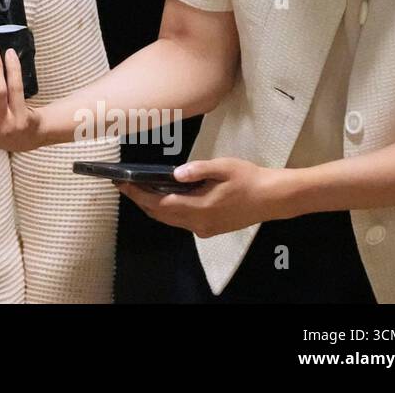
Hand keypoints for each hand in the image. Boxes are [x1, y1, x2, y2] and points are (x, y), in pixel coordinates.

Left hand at [116, 158, 290, 237]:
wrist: (273, 198)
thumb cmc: (248, 178)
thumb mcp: (224, 167)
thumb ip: (198, 169)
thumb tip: (175, 173)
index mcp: (200, 208)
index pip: (159, 204)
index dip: (137, 195)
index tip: (121, 184)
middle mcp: (198, 223)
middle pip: (160, 214)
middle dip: (140, 200)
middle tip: (124, 184)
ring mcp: (204, 228)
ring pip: (169, 220)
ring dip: (152, 206)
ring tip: (138, 189)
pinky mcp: (209, 229)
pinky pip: (180, 222)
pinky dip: (166, 211)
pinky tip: (163, 197)